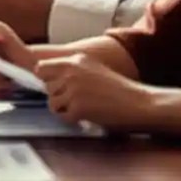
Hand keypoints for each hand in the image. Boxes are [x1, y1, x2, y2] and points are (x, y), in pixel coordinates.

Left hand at [37, 53, 153, 130]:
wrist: (139, 103)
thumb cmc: (118, 90)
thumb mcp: (93, 70)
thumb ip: (72, 72)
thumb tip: (48, 82)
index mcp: (75, 60)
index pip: (41, 68)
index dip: (46, 80)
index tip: (56, 87)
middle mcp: (71, 71)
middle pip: (46, 88)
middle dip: (58, 96)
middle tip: (78, 101)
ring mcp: (74, 88)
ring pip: (52, 103)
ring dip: (65, 109)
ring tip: (85, 108)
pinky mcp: (78, 106)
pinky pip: (64, 117)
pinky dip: (74, 120)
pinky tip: (89, 115)